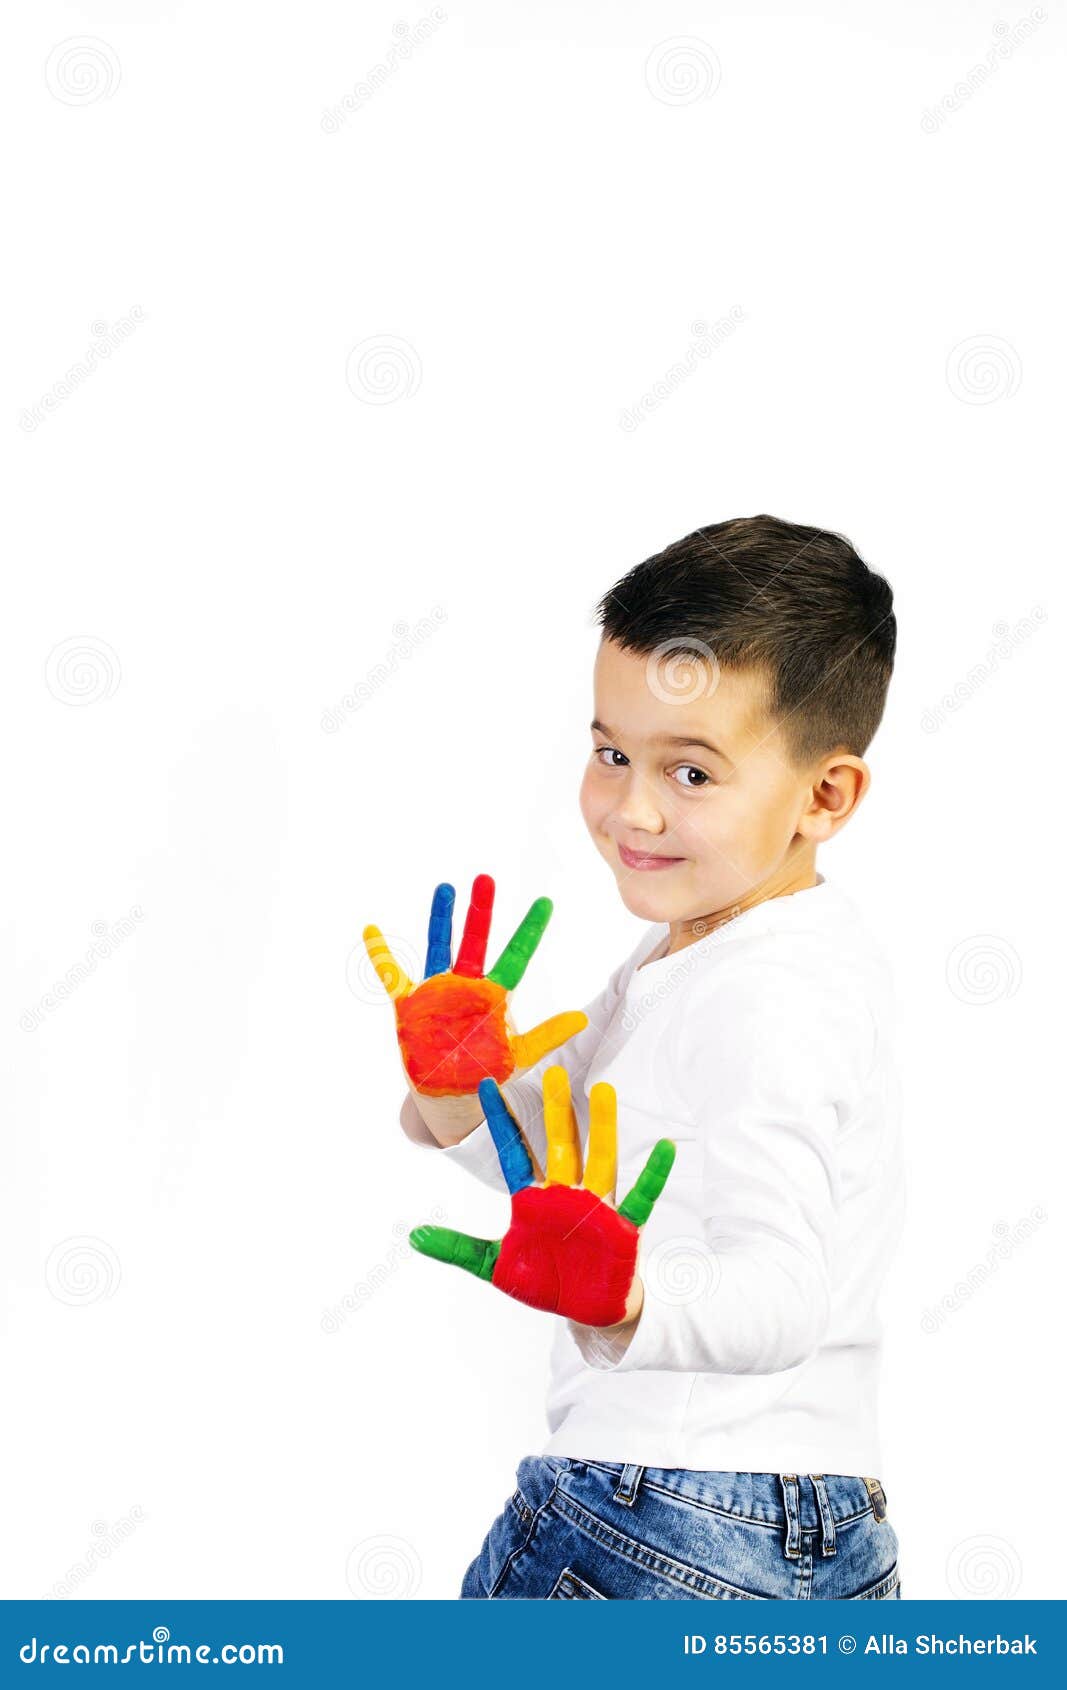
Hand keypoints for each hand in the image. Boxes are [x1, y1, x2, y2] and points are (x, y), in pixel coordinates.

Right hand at [363, 874, 587, 1097]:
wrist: (449, 1093)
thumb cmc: (485, 1071)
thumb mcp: (520, 1055)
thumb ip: (547, 1036)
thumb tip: (582, 1019)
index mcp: (494, 995)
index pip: (516, 956)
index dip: (530, 931)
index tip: (545, 903)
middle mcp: (466, 985)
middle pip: (476, 941)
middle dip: (480, 912)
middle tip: (486, 879)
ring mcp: (437, 991)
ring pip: (439, 946)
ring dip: (440, 919)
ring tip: (446, 888)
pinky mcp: (410, 1004)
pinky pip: (393, 975)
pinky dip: (382, 955)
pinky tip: (372, 931)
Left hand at [409, 1067, 674, 1326]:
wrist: (586, 1312)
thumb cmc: (545, 1283)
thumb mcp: (495, 1266)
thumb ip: (459, 1248)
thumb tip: (413, 1236)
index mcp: (531, 1200)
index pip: (513, 1152)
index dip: (501, 1121)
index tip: (487, 1084)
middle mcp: (563, 1195)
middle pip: (559, 1146)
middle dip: (556, 1111)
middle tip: (555, 1071)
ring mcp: (595, 1208)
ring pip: (598, 1160)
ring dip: (602, 1128)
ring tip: (605, 1091)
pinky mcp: (622, 1228)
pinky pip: (641, 1197)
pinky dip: (653, 1174)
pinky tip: (665, 1147)